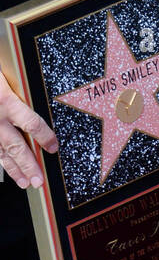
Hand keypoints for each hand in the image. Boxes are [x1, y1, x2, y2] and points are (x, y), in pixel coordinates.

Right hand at [0, 69, 57, 188]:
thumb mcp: (3, 78)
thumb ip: (13, 90)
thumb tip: (28, 103)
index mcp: (5, 101)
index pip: (31, 124)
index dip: (45, 137)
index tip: (53, 147)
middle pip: (16, 147)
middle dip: (29, 166)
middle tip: (39, 181)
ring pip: (0, 152)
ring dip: (13, 169)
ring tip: (25, 182)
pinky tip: (4, 167)